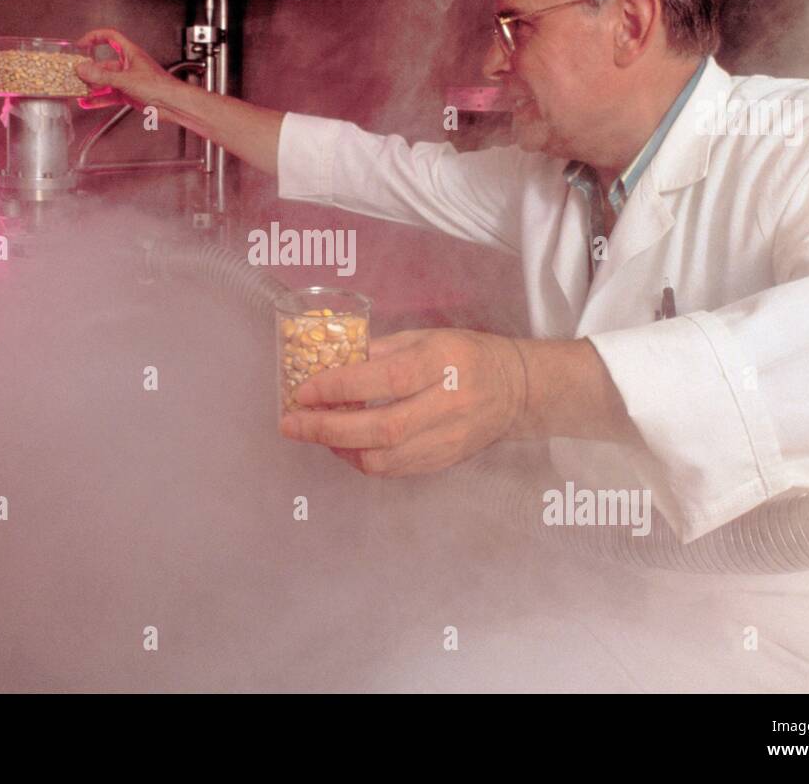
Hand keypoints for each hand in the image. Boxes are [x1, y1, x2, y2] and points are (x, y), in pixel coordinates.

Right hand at [74, 28, 179, 112]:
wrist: (172, 104)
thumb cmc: (159, 86)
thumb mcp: (125, 79)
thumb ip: (102, 76)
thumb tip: (83, 70)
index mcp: (130, 53)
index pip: (110, 37)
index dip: (95, 37)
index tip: (82, 44)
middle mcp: (128, 65)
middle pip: (104, 64)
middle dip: (89, 70)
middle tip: (76, 74)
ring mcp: (128, 80)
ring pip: (106, 81)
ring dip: (92, 86)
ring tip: (79, 89)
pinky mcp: (129, 94)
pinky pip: (110, 95)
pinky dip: (99, 99)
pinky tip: (89, 102)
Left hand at [279, 328, 531, 476]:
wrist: (517, 390)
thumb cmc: (466, 355)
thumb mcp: (426, 338)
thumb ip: (381, 351)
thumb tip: (331, 362)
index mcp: (444, 363)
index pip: (386, 380)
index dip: (341, 387)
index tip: (304, 390)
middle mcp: (448, 405)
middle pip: (381, 428)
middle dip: (327, 428)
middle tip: (291, 424)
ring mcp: (448, 439)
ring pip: (384, 458)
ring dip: (339, 448)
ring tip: (315, 433)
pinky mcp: (444, 462)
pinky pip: (394, 469)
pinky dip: (361, 459)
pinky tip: (344, 445)